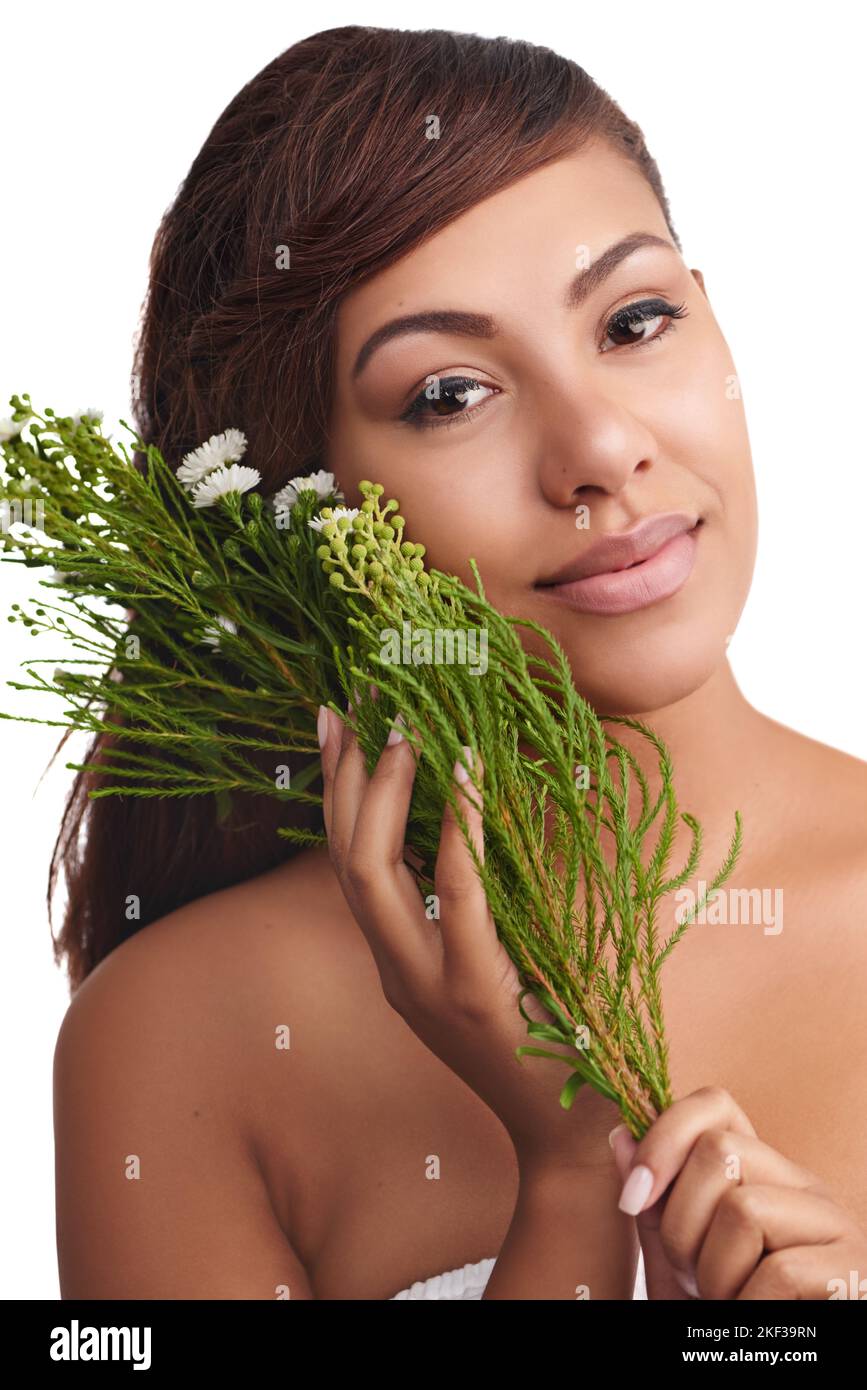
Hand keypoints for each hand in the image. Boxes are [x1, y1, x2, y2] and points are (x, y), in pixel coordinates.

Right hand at [317, 700, 621, 1172]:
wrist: (575, 1137)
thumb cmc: (551, 1044)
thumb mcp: (499, 967)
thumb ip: (479, 909)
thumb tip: (484, 821)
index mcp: (397, 962)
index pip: (348, 864)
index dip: (337, 791)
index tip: (338, 723)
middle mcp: (397, 970)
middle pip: (343, 859)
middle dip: (344, 777)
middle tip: (356, 704)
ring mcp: (427, 985)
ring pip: (371, 875)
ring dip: (383, 793)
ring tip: (402, 728)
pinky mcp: (474, 994)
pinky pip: (456, 896)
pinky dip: (456, 829)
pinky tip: (470, 774)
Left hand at [609, 1085, 866, 1298]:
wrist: (763, 1364)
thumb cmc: (722, 1315)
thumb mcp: (679, 1258)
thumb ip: (655, 1202)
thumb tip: (621, 1133)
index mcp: (764, 1175)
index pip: (715, 1105)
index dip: (664, 1139)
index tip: (632, 1197)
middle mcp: (804, 1186)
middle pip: (718, 1152)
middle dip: (683, 1225)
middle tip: (694, 1278)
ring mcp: (836, 1224)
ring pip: (743, 1209)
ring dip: (714, 1274)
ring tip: (726, 1302)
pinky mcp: (855, 1270)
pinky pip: (779, 1271)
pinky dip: (748, 1307)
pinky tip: (753, 1319)